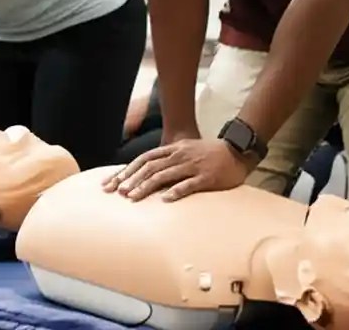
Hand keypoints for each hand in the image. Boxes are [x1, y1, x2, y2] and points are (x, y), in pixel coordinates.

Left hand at [101, 138, 252, 201]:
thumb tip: (147, 174)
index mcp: (173, 149)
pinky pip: (189, 184)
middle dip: (132, 179)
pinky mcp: (207, 177)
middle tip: (117, 192)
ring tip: (133, 197)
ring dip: (147, 186)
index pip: (144, 159)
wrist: (237, 151)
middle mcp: (179, 156)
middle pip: (150, 167)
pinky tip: (165, 199)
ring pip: (165, 175)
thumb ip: (168, 161)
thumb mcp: (185, 152)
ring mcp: (193, 166)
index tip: (112, 182)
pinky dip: (176, 191)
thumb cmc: (208, 155)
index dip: (127, 170)